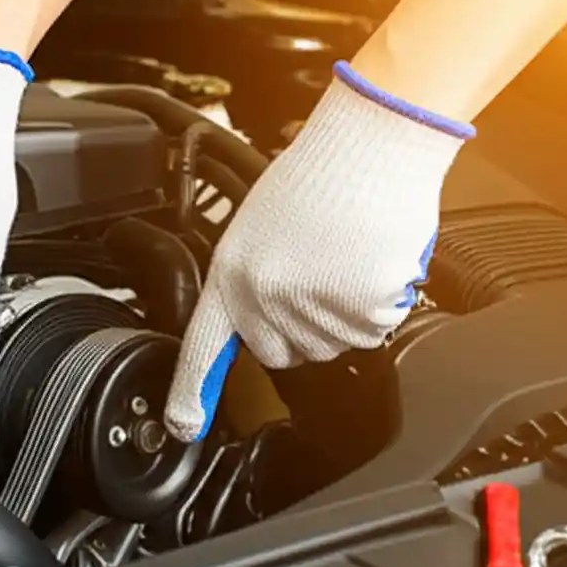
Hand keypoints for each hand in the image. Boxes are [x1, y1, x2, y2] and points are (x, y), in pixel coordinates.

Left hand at [163, 61, 474, 441]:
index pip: (204, 343)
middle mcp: (264, 294)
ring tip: (348, 255)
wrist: (373, 143)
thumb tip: (263, 317)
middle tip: (322, 275)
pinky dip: (382, 305)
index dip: (191, 389)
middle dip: (304, 330)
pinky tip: (373, 262)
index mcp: (232, 270)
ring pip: (334, 345)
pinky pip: (374, 330)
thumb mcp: (262, 226)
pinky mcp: (359, 307)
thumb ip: (255, 277)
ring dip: (348, 313)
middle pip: (285, 355)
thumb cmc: (324, 173)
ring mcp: (311, 304)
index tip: (184, 423)